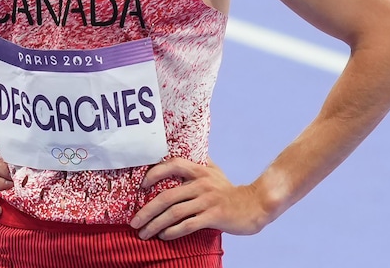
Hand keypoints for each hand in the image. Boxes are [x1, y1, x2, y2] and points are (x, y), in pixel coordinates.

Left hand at [130, 158, 270, 239]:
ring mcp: (208, 200)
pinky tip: (164, 236)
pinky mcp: (214, 216)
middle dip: (147, 210)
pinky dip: (173, 231)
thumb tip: (176, 152)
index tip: (140, 186)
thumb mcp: (214, 171)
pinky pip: (188, 224)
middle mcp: (202, 183)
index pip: (173, 165)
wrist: (255, 205)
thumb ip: (197, 162)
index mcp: (199, 170)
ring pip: (175, 213)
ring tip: (144, 233)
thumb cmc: (229, 190)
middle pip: (167, 196)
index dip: (154, 173)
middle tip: (134, 222)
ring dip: (156, 224)